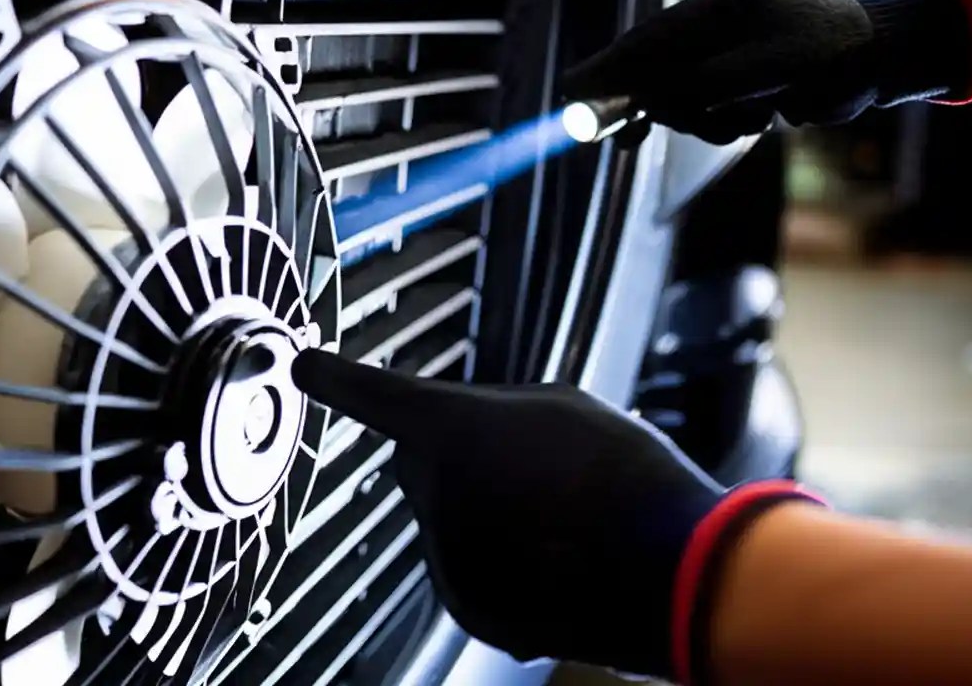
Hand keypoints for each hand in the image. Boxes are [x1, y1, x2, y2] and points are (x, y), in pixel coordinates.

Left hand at [291, 350, 723, 677]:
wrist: (666, 567)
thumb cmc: (620, 477)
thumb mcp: (558, 408)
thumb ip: (491, 412)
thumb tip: (471, 430)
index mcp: (448, 428)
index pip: (371, 393)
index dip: (334, 377)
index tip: (305, 364)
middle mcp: (432, 493)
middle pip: (420, 465)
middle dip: (455, 461)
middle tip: (529, 466)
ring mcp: (448, 555)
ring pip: (451, 522)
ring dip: (488, 515)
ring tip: (558, 515)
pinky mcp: (470, 608)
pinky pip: (471, 570)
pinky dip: (501, 564)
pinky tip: (554, 555)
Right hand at [563, 0, 971, 143]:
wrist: (889, 59)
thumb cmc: (833, 52)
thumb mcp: (760, 71)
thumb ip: (696, 85)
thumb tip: (642, 99)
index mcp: (719, 2)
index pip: (647, 39)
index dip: (605, 70)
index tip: (568, 93)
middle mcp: (718, 23)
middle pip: (657, 74)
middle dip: (662, 106)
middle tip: (631, 139)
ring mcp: (728, 50)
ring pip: (683, 99)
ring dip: (704, 121)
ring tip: (752, 118)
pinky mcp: (740, 78)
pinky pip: (708, 110)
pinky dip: (721, 123)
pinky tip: (756, 118)